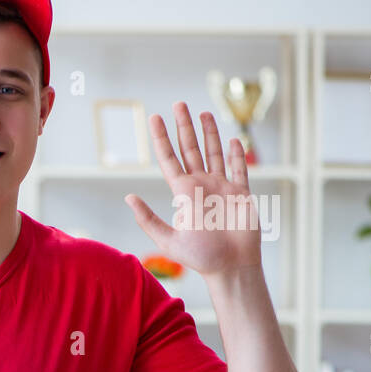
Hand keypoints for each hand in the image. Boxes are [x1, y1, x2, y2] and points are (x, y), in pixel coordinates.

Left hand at [124, 101, 262, 276]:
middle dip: (185, 126)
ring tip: (202, 113)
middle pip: (191, 149)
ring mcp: (222, 187)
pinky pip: (239, 169)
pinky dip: (236, 155)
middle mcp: (201, 186)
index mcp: (183, 193)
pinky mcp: (241, 194)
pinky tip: (233, 140)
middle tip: (179, 103)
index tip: (155, 117)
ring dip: (209, 133)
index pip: (169, 158)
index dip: (162, 138)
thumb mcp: (168, 239)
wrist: (231, 267)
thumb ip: (148, 219)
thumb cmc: (200, 257)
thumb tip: (128, 197)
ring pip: (214, 153)